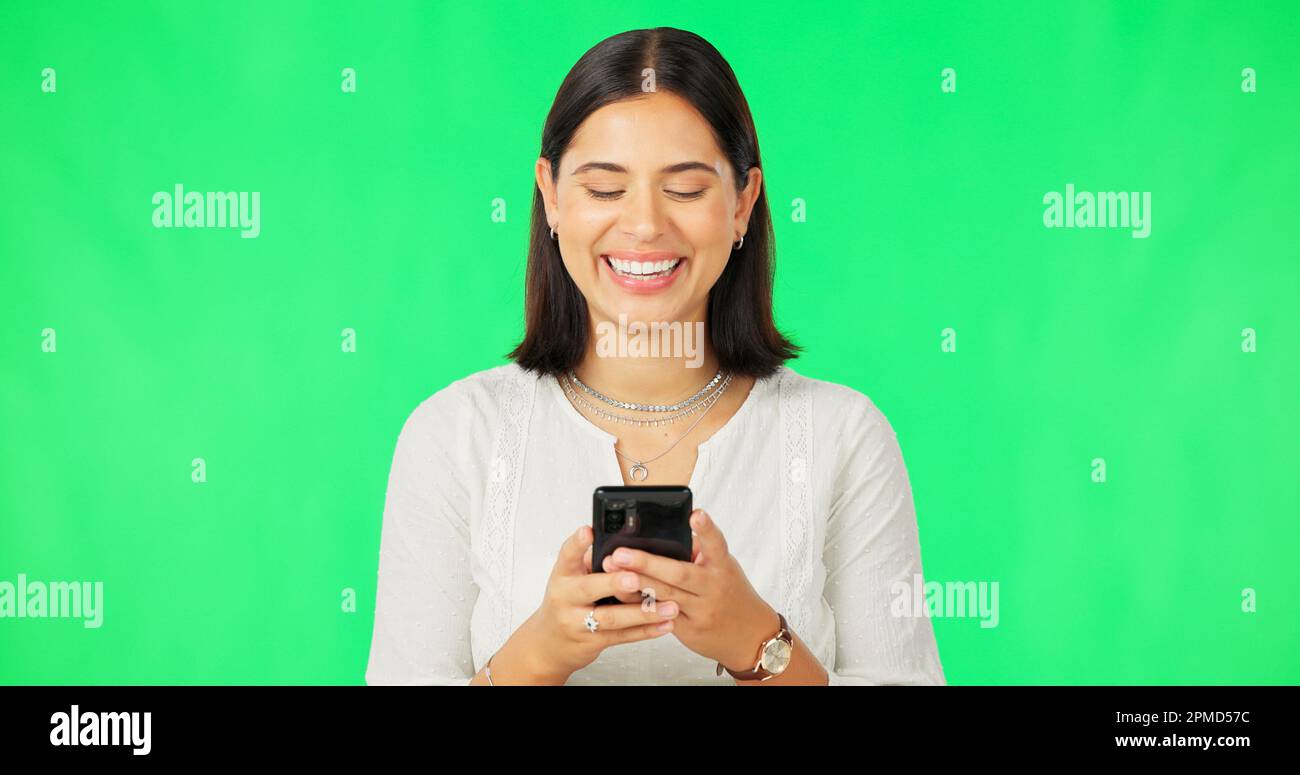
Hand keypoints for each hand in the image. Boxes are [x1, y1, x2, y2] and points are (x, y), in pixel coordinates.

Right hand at [514, 524, 679, 681]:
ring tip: (670, 606)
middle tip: (635, 578)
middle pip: (589, 589)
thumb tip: (625, 541)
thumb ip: (592, 561)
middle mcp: (567, 598)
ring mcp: (578, 623)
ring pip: (612, 618)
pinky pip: (623, 637)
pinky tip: (666, 624)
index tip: (589, 531)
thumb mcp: (570, 577)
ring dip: (644, 613)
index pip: (567, 555)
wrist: (550, 643)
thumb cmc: (567, 602)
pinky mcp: (593, 642)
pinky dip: (646, 631)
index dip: (577, 543)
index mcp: (563, 575)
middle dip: (614, 583)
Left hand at [604, 509, 778, 672]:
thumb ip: (699, 551)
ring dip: (636, 583)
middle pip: (679, 573)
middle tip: (621, 552)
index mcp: (723, 567)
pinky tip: (618, 593)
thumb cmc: (731, 593)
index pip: (716, 544)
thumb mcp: (723, 567)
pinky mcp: (688, 630)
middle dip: (648, 562)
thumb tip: (665, 532)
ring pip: (665, 596)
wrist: (749, 635)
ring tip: (612, 570)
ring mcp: (700, 611)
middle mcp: (713, 588)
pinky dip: (638, 602)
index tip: (695, 514)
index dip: (706, 529)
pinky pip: (658, 615)